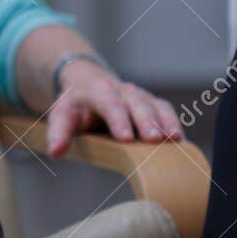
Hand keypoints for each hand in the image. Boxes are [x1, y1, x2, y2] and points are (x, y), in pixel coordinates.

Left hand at [44, 60, 182, 157]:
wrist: (89, 86)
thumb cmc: (76, 107)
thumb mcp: (61, 116)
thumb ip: (58, 132)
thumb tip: (56, 152)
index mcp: (97, 91)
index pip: (109, 102)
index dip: (118, 119)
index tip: (126, 138)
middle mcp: (121, 90)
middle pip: (136, 102)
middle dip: (146, 120)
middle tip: (154, 139)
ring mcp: (138, 96)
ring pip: (154, 104)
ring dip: (164, 121)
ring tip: (173, 139)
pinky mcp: (150, 103)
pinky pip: (164, 109)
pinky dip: (173, 122)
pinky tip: (180, 140)